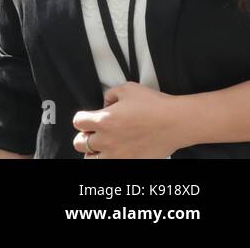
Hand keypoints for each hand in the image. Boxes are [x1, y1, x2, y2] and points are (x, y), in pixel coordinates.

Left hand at [71, 83, 186, 158]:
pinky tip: (118, 152)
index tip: (88, 119)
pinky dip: (111, 159)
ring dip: (94, 152)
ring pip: (91, 160)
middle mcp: (108, 140)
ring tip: (103, 146)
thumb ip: (110, 94)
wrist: (177, 122)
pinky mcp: (132, 162)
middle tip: (93, 133)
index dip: (83, 119)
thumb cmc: (156, 106)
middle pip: (80, 143)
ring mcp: (119, 155)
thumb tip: (106, 102)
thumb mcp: (127, 89)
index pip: (77, 122)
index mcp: (104, 120)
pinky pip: (111, 165)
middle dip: (85, 137)